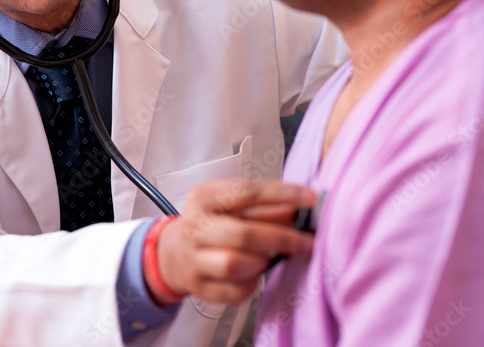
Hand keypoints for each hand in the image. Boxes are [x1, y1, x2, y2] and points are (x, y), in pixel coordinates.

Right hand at [152, 178, 315, 303]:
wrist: (173, 252)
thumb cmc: (211, 224)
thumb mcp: (230, 205)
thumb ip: (261, 205)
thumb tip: (296, 209)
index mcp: (203, 198)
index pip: (247, 191)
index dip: (282, 194)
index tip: (310, 198)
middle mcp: (194, 227)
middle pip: (242, 233)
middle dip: (281, 238)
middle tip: (306, 242)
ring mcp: (193, 259)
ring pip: (234, 264)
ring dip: (260, 262)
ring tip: (268, 257)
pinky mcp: (198, 287)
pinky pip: (233, 291)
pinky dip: (251, 284)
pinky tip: (254, 274)